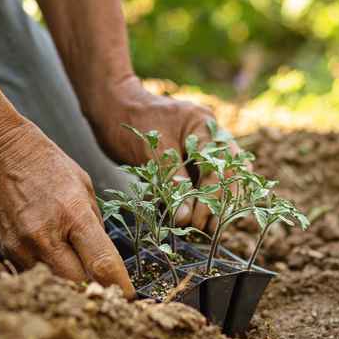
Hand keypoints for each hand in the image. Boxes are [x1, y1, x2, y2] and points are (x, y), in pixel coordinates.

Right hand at [0, 120, 134, 297]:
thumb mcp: (83, 186)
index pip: (103, 266)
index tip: (132, 299)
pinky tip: (54, 267)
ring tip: (81, 280)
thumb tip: (106, 261)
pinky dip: (47, 278)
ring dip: (70, 288)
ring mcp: (21, 246)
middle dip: (97, 292)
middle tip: (108, 292)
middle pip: (78, 286)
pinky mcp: (4, 251)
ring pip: (54, 286)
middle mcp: (45, 235)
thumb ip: (96, 226)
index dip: (122, 289)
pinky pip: (32, 277)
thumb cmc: (45, 163)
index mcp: (73, 214)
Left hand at [84, 75, 240, 231]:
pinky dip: (194, 201)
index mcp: (204, 125)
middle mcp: (208, 136)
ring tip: (203, 231)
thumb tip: (186, 217)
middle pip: (227, 174)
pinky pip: (197, 184)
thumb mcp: (152, 150)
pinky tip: (189, 219)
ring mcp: (199, 148)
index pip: (220, 165)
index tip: (202, 221)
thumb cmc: (129, 120)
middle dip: (221, 204)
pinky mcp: (186, 161)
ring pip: (215, 181)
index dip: (214, 196)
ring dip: (211, 206)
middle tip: (210, 231)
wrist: (111, 106)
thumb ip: (172, 181)